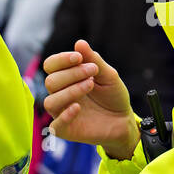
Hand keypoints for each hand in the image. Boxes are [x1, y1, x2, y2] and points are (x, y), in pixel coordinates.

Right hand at [42, 40, 137, 158]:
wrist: (124, 121)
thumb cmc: (113, 96)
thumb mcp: (109, 76)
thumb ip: (94, 60)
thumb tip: (79, 43)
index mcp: (66, 78)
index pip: (51, 65)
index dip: (61, 59)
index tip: (79, 57)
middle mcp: (60, 94)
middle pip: (51, 81)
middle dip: (71, 74)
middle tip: (92, 72)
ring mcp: (61, 112)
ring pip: (50, 101)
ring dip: (70, 91)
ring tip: (90, 85)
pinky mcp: (65, 130)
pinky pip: (55, 124)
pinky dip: (65, 115)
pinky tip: (78, 107)